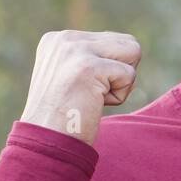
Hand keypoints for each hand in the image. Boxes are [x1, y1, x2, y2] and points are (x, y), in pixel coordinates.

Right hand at [19, 30, 141, 145]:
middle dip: (122, 73)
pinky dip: (118, 97)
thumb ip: (94, 57)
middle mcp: (65, 39)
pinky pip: (129, 75)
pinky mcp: (88, 67)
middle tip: (93, 94)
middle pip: (128, 43)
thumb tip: (132, 47)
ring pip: (133, 52)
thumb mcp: (71, 76)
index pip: (114, 40)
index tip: (83, 89)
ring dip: (122, 83)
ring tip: (93, 97)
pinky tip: (92, 104)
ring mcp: (75, 50)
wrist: (47, 141)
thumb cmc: (65, 117)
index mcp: (59, 39)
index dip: (111, 71)